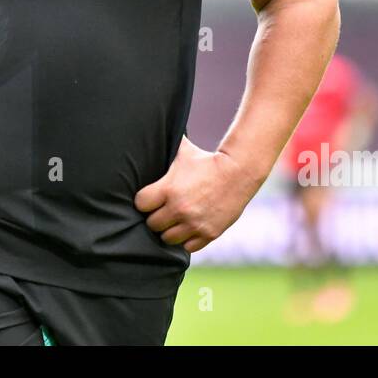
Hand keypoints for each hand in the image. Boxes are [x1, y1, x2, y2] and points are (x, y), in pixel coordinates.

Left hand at [134, 136, 264, 252]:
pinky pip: (187, 246)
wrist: (237, 172)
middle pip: (152, 224)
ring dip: (170, 230)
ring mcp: (194, 223)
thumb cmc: (206, 159)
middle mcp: (179, 209)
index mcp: (168, 189)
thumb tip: (147, 131)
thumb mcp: (182, 151)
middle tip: (163, 210)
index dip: (144, 201)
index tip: (150, 198)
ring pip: (168, 238)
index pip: (140, 204)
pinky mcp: (208, 234)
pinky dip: (187, 239)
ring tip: (175, 220)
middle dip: (156, 216)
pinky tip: (189, 227)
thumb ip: (163, 146)